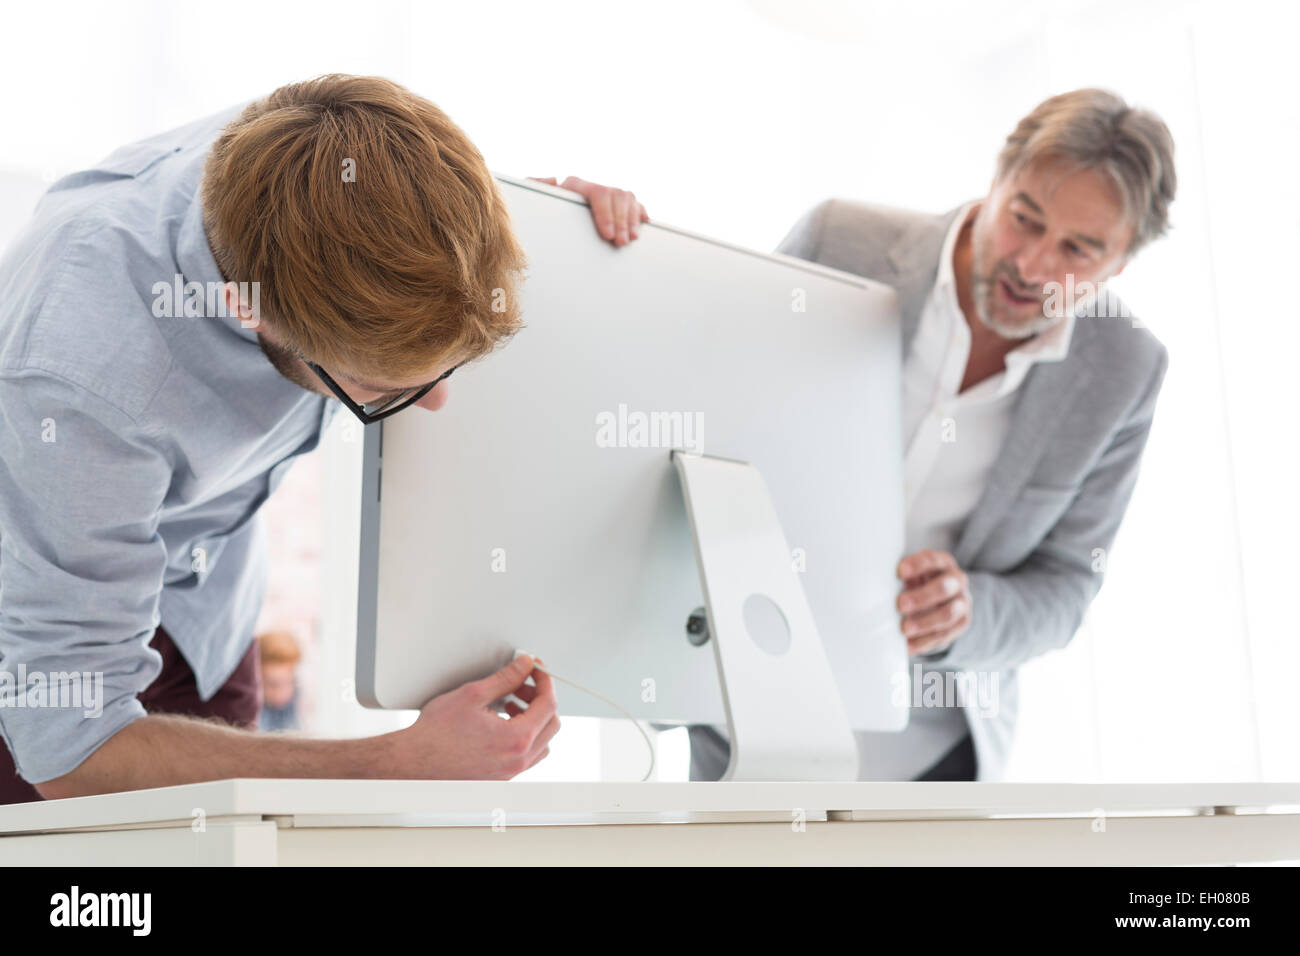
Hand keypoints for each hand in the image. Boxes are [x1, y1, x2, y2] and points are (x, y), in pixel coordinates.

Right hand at [395, 654, 559, 779]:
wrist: (413, 763)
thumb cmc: (436, 734)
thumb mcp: (473, 694)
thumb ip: (506, 678)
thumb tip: (524, 665)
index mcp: (516, 740)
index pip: (549, 705)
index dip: (545, 681)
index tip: (536, 670)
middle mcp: (518, 760)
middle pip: (551, 724)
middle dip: (541, 698)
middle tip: (523, 683)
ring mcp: (510, 772)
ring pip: (542, 742)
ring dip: (533, 718)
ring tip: (511, 702)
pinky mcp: (500, 777)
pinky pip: (527, 755)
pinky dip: (523, 735)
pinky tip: (503, 721)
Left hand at [529, 176, 647, 245]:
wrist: (542, 216)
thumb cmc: (538, 212)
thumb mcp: (532, 201)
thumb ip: (535, 187)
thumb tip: (553, 180)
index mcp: (574, 185)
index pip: (597, 193)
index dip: (605, 213)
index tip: (607, 234)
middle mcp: (592, 186)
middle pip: (616, 196)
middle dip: (621, 221)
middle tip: (620, 243)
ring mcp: (604, 194)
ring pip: (627, 199)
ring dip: (631, 219)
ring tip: (629, 239)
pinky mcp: (615, 204)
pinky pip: (634, 203)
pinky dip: (640, 213)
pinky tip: (643, 223)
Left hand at [896, 549, 971, 656]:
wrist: (945, 598)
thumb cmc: (919, 582)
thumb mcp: (913, 574)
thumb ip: (900, 578)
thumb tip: (871, 585)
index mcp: (943, 563)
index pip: (932, 560)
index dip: (917, 565)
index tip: (899, 572)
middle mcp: (957, 580)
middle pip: (944, 588)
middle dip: (921, 597)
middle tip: (900, 604)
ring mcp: (962, 602)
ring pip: (948, 614)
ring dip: (924, 623)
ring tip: (904, 629)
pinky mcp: (961, 623)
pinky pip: (945, 634)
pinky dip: (925, 641)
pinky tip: (909, 645)